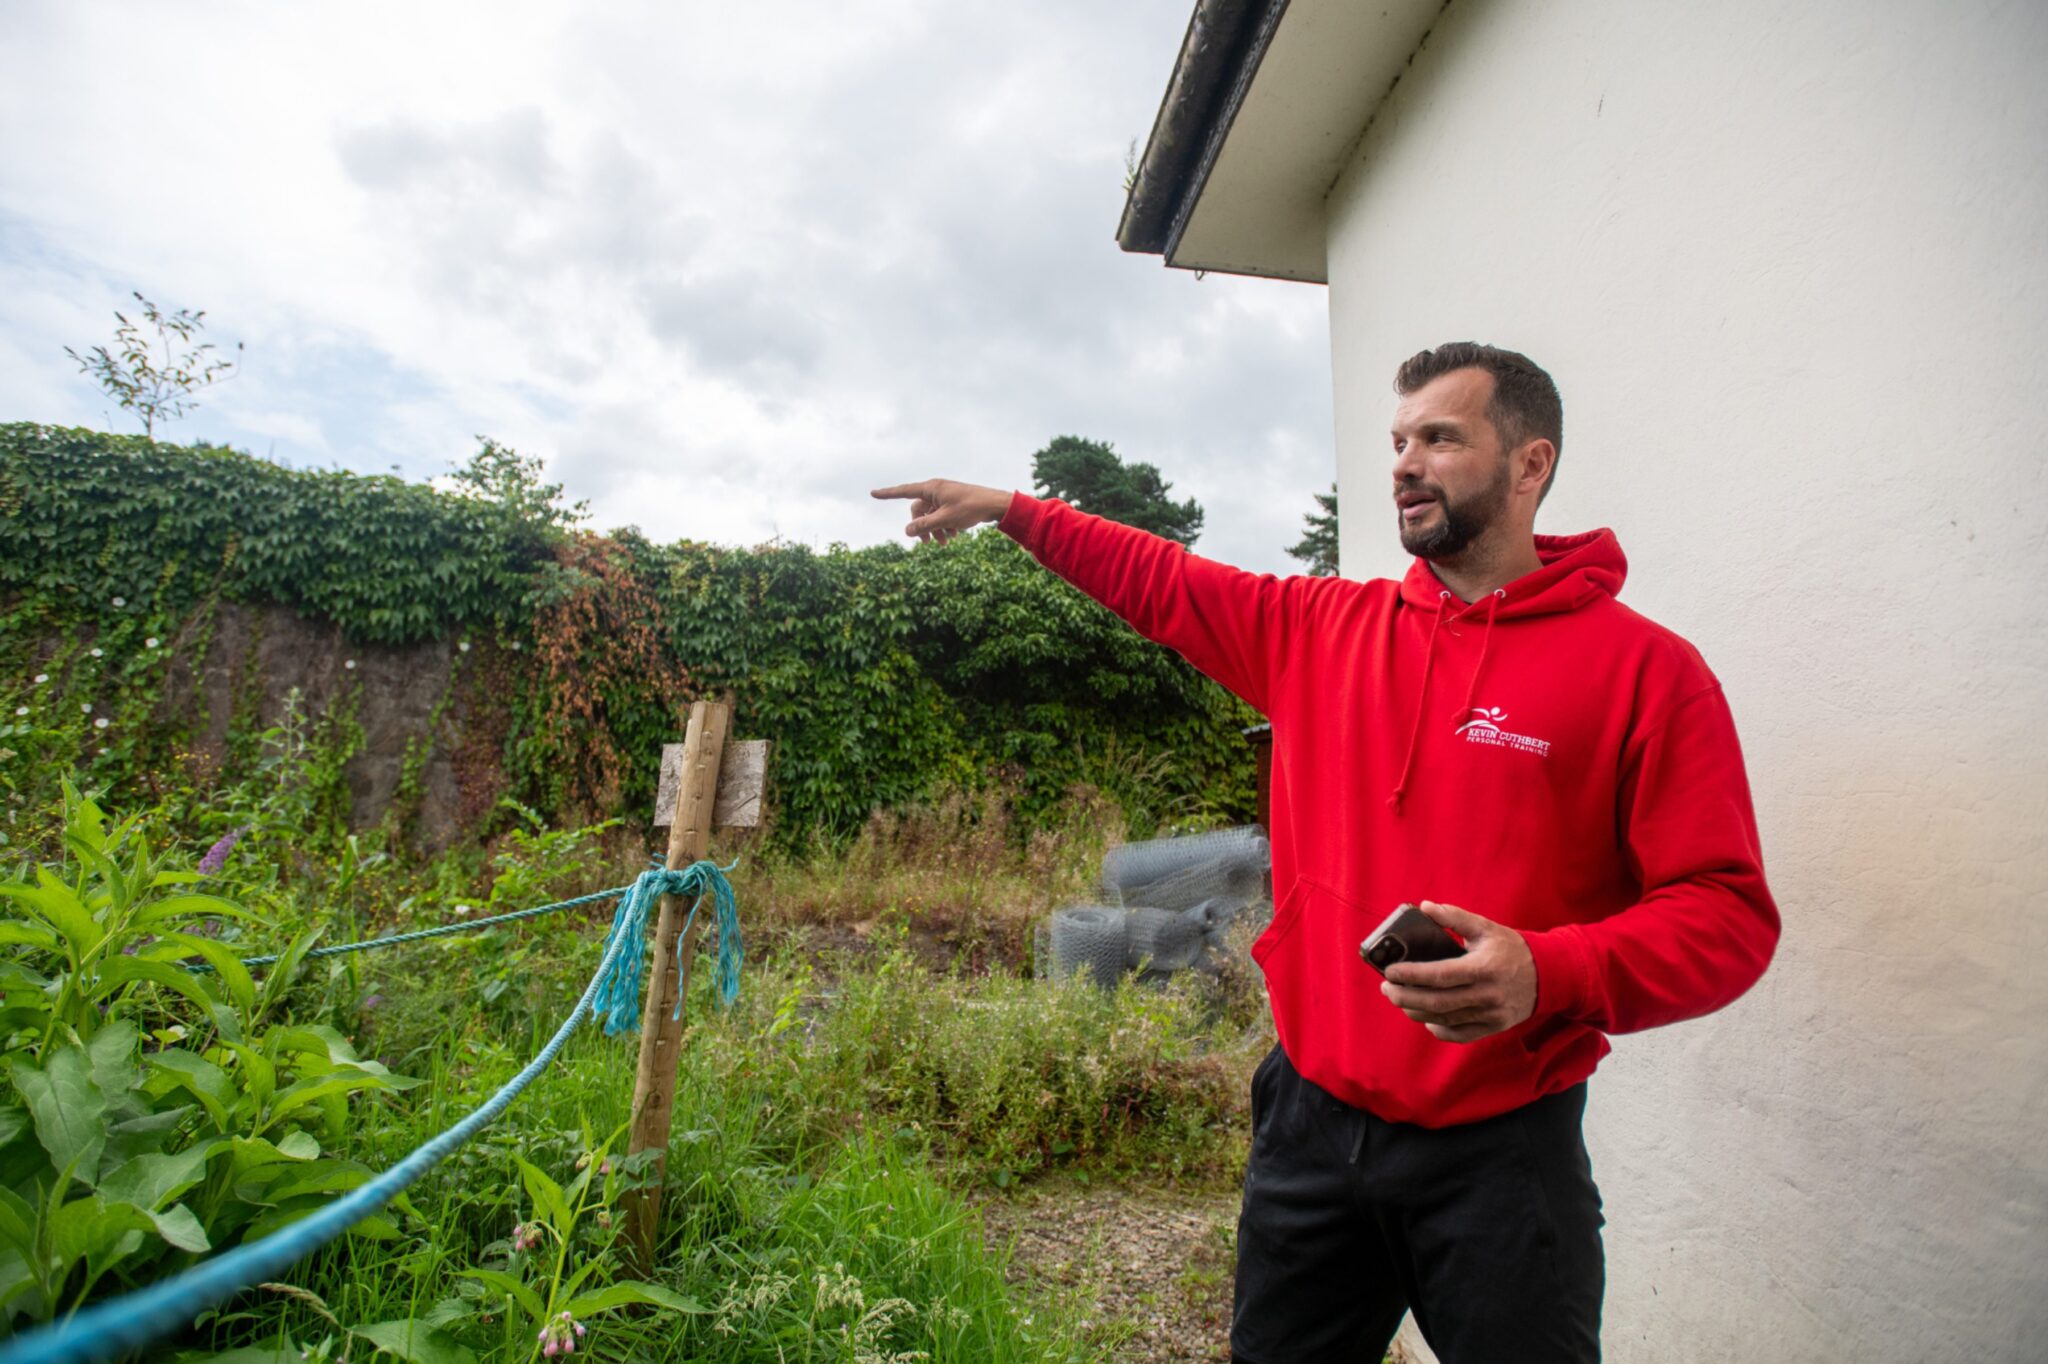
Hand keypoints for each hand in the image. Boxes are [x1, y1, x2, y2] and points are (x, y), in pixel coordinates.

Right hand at [870, 479, 1011, 543]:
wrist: (995, 504)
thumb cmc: (971, 508)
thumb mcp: (945, 519)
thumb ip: (924, 526)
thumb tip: (906, 531)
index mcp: (931, 488)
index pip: (904, 491)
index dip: (887, 494)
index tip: (872, 493)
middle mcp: (935, 490)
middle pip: (918, 510)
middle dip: (922, 528)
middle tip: (929, 545)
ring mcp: (944, 496)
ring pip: (930, 515)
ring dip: (935, 530)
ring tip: (945, 543)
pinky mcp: (952, 502)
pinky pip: (940, 515)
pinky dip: (944, 526)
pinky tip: (954, 536)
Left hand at [1379, 900, 1537, 1042]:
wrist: (1549, 975)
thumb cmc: (1512, 948)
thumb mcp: (1485, 928)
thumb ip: (1454, 917)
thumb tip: (1425, 907)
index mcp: (1483, 968)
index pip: (1441, 975)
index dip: (1412, 975)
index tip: (1390, 971)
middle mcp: (1487, 995)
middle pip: (1438, 1002)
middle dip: (1405, 996)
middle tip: (1386, 988)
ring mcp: (1491, 1014)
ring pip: (1445, 1019)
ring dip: (1416, 1011)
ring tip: (1399, 999)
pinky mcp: (1493, 1027)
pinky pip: (1460, 1034)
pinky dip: (1439, 1029)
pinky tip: (1425, 1019)